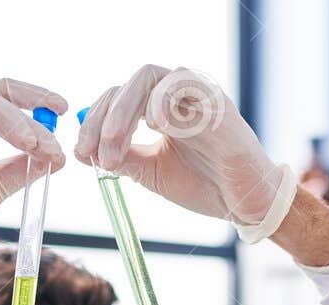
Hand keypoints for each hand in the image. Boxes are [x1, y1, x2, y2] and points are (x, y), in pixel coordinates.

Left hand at [74, 66, 290, 233]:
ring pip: (146, 77)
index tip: (82, 153)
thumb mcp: (151, 173)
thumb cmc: (205, 185)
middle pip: (124, 86)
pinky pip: (181, 82)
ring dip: (123, 111)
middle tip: (97, 154)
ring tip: (118, 147)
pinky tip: (154, 128)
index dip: (93, 123)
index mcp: (157, 108)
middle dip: (102, 121)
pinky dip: (160, 101)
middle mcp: (173, 95)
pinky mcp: (214, 100)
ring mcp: (194, 93)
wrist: (245, 203)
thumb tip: (87, 151)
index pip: (114, 99)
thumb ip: (123, 158)